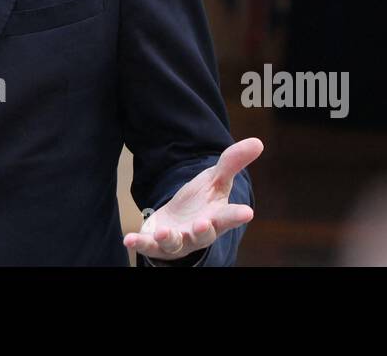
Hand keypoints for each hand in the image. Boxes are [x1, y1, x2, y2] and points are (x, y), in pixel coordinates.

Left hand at [123, 137, 263, 261]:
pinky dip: (139, 243)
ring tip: (163, 232)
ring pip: (175, 243)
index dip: (237, 215)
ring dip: (169, 239)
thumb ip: (233, 162)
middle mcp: (199, 233)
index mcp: (216, 217)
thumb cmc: (201, 203)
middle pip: (204, 235)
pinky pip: (148, 246)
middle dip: (203, 231)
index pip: (229, 216)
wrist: (178, 224)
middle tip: (203, 224)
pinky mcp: (156, 244)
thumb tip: (258, 141)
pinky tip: (128, 238)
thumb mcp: (215, 180)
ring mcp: (178, 241)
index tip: (247, 212)